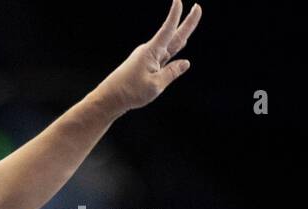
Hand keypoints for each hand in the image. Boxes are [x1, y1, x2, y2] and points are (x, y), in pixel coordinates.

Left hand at [93, 0, 200, 114]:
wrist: (109, 99)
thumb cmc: (130, 92)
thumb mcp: (156, 85)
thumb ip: (172, 72)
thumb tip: (186, 63)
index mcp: (152, 52)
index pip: (168, 30)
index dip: (175, 16)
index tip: (179, 1)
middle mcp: (150, 52)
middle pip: (174, 37)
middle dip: (187, 23)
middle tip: (197, 7)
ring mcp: (147, 58)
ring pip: (170, 46)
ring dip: (182, 34)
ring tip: (191, 20)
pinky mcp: (145, 65)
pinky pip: (164, 55)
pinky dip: (174, 49)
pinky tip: (181, 43)